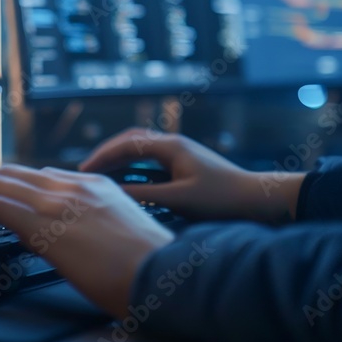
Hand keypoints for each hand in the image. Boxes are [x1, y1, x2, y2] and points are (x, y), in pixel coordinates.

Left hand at [0, 165, 174, 317]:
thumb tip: (78, 243)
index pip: (41, 176)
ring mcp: (60, 199)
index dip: (10, 191)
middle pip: (12, 172)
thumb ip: (99, 229)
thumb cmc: (151, 269)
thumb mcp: (125, 238)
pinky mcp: (45, 221)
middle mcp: (75, 184)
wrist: (165, 275)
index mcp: (98, 186)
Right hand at [80, 129, 306, 223]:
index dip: (102, 156)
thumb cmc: (221, 198)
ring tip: (101, 176)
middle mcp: (174, 144)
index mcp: (171, 146)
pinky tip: (127, 185)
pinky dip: (135, 170)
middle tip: (87, 170)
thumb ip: (144, 195)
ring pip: (142, 150)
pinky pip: (152, 162)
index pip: (127, 143)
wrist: (258, 200)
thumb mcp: (178, 199)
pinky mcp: (186, 166)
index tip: (83, 170)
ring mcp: (181, 154)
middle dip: (107, 154)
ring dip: (120, 161)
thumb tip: (112, 193)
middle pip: (131, 141)